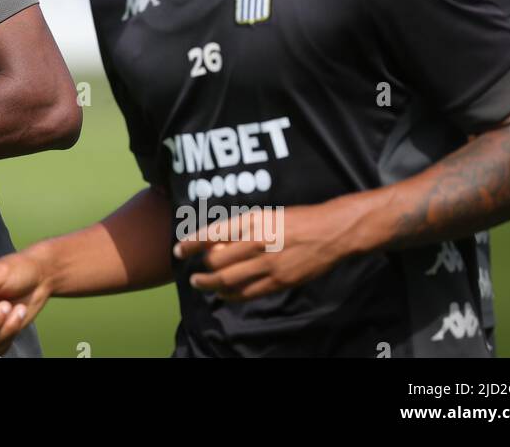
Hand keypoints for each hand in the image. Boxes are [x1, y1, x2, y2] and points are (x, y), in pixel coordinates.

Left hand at [174, 200, 351, 300]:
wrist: (331, 231)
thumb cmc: (297, 220)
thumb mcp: (265, 215)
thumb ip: (241, 229)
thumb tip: (215, 244)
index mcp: (252, 221)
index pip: (211, 234)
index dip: (191, 244)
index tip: (178, 250)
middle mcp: (257, 241)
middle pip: (215, 261)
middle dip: (201, 268)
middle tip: (194, 272)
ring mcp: (268, 264)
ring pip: (227, 280)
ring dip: (209, 284)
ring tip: (201, 284)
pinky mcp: (279, 281)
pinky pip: (247, 293)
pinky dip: (230, 295)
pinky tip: (223, 293)